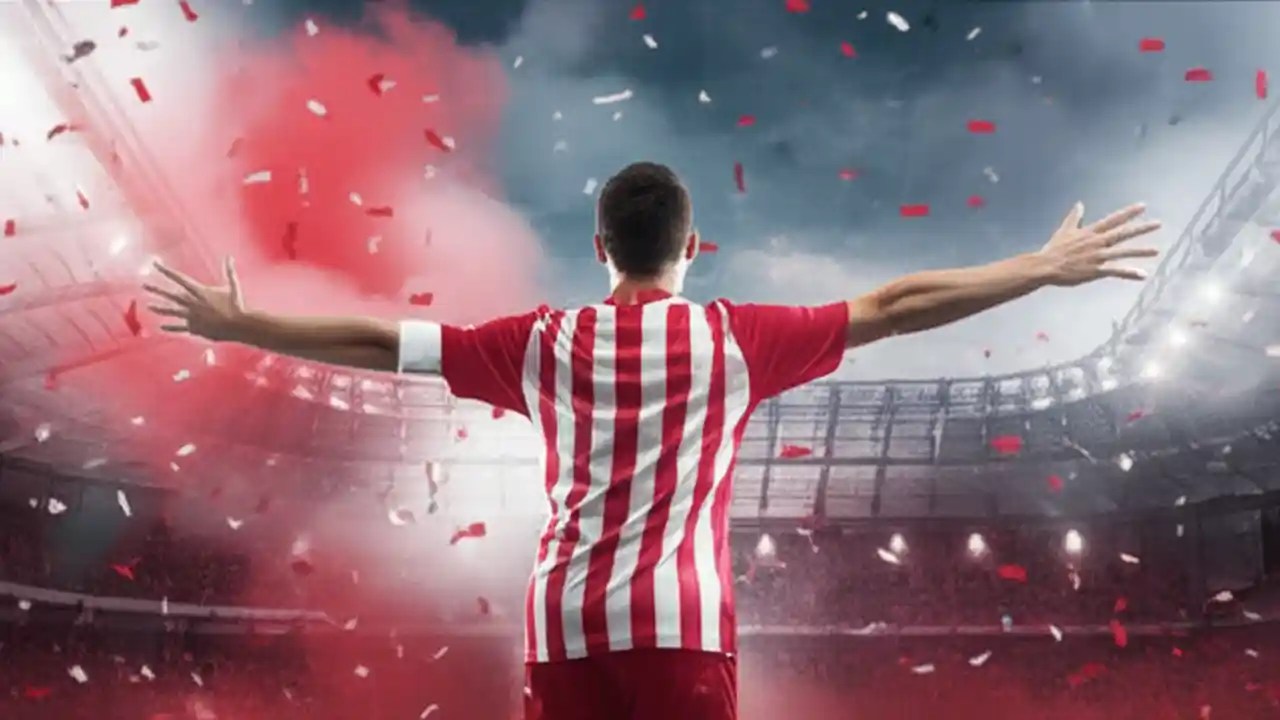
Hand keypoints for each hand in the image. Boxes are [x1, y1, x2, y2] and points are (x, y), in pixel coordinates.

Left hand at [143, 257, 246, 340]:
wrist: (239, 325)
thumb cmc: (237, 304)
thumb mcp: (233, 286)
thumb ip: (229, 271)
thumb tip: (229, 256)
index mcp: (200, 291)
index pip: (179, 278)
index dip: (166, 270)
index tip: (155, 264)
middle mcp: (192, 303)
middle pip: (171, 295)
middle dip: (157, 289)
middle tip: (144, 285)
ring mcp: (192, 317)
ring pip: (172, 311)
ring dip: (160, 308)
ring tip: (149, 306)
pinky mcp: (195, 328)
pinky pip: (180, 328)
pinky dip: (171, 327)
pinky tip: (162, 327)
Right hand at [1036, 202, 1160, 285]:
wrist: (1045, 266)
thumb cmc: (1053, 249)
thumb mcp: (1064, 230)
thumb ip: (1075, 217)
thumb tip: (1080, 204)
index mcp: (1090, 232)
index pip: (1113, 220)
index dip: (1128, 213)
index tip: (1142, 207)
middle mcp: (1096, 242)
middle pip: (1122, 233)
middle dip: (1141, 228)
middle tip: (1158, 224)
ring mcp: (1097, 256)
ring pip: (1123, 252)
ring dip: (1140, 251)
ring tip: (1156, 250)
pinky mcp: (1095, 270)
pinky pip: (1116, 271)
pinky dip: (1129, 273)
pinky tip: (1142, 275)